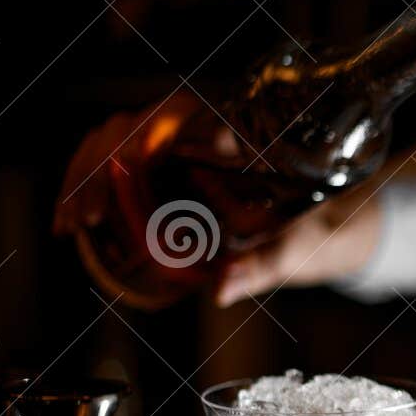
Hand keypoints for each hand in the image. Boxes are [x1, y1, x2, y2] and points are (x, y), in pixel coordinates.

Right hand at [54, 93, 382, 305]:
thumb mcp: (302, 246)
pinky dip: (97, 182)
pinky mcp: (180, 159)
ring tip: (69, 225)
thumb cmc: (329, 225)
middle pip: (128, 127)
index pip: (162, 124)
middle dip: (93, 171)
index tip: (102, 200)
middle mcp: (210, 125)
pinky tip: (80, 219)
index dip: (122, 158)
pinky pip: (126, 157)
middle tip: (76, 223)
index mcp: (241, 131)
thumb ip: (265, 265)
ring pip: (118, 137)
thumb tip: (222, 290)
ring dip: (85, 175)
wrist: (346, 217)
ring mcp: (192, 138)